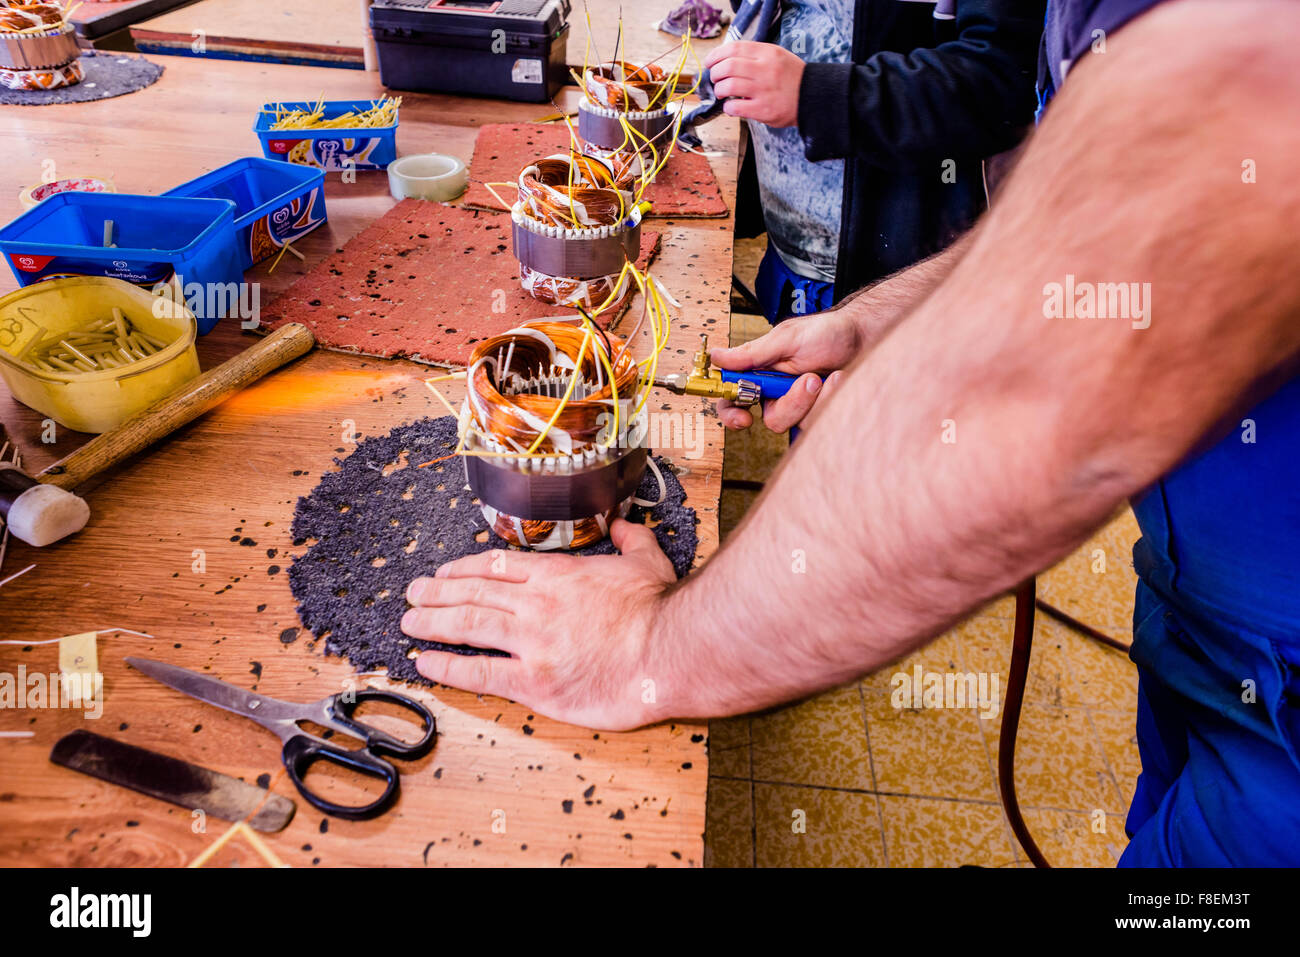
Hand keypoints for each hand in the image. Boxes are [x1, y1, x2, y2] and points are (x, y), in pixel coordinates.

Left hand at [401, 520, 680, 729]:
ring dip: (432, 623)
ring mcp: (531, 643)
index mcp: (557, 575)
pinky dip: (448, 667)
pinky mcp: (534, 683)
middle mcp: (535, 605)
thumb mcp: (648, 561)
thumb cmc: (659, 610)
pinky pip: (479, 673)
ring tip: (409, 622)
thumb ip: (631, 540)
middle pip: (473, 593)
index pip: (497, 566)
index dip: (463, 568)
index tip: (445, 571)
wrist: (668, 652)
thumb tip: (623, 525)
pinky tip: (426, 664)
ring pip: (467, 626)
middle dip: (437, 592)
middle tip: (412, 593)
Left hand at [704, 41, 805, 126]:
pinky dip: (728, 108)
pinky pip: (735, 107)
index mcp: (767, 53)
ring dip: (719, 90)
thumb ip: (754, 55)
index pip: (734, 48)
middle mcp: (765, 69)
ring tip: (722, 93)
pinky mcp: (764, 109)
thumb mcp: (777, 56)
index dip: (716, 55)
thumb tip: (726, 60)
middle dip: (715, 74)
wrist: (812, 96)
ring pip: (729, 86)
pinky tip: (731, 107)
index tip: (710, 62)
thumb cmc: (791, 77)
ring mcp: (764, 90)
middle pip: (728, 66)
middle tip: (716, 79)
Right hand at [711, 311, 859, 429]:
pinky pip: (816, 420)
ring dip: (812, 397)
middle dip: (789, 404)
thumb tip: (716, 357)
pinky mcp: (819, 412)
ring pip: (795, 421)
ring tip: (823, 373)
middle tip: (807, 382)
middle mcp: (775, 392)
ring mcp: (798, 404)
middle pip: (769, 418)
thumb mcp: (787, 339)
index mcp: (759, 372)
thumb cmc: (826, 332)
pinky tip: (837, 379)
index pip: (733, 398)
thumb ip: (752, 353)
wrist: (863, 337)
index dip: (731, 411)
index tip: (743, 417)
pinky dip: (829, 398)